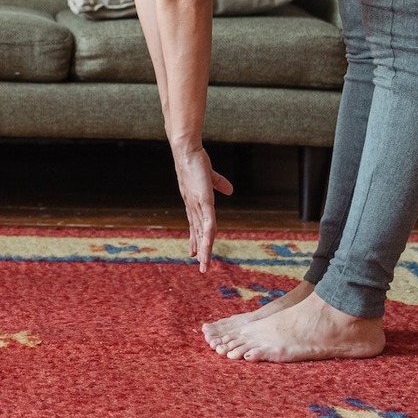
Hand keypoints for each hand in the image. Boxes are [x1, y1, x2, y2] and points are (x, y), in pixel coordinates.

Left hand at [173, 146, 232, 271]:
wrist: (187, 150)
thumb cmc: (196, 161)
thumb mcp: (209, 177)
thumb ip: (218, 184)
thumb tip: (230, 190)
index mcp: (194, 203)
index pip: (195, 226)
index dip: (195, 239)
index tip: (193, 253)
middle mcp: (193, 207)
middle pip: (198, 233)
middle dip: (200, 250)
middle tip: (201, 267)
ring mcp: (198, 204)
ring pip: (203, 232)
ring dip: (204, 248)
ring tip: (204, 264)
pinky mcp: (203, 199)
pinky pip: (208, 220)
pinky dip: (208, 234)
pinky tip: (208, 245)